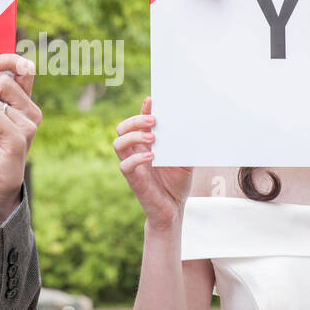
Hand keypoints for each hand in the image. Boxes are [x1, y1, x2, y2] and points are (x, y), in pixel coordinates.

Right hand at [114, 96, 192, 228]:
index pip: (139, 121)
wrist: (174, 208)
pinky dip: (136, 159)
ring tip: (152, 139)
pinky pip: (124, 165)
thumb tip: (191, 126)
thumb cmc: (177, 183)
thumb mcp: (185, 160)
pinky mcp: (133, 179)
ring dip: (133, 137)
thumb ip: (183, 144)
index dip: (143, 109)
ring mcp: (132, 164)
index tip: (152, 100)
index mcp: (147, 143)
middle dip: (135, 120)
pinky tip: (151, 157)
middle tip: (153, 121)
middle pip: (123, 128)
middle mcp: (136, 151)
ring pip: (118, 143)